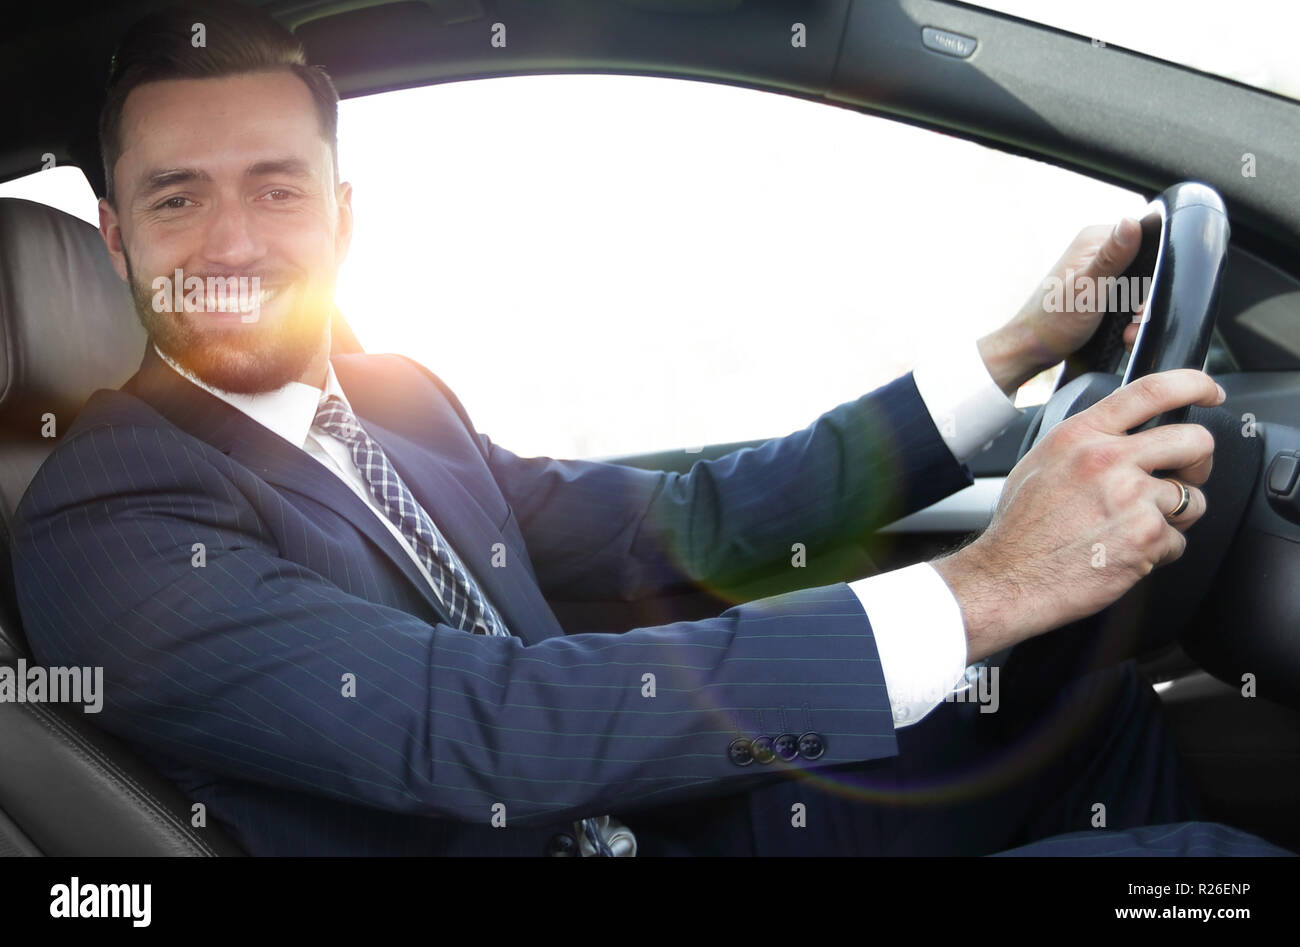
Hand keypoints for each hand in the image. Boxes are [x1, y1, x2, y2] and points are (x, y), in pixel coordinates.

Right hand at [933, 368, 1224, 662]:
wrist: (1008, 577)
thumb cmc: (1020, 528)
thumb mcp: (1040, 463)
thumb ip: (1084, 443)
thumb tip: (1122, 436)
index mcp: (1079, 435)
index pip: (1152, 390)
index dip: (1194, 385)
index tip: (1209, 392)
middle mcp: (1106, 460)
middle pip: (1193, 441)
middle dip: (1199, 461)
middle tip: (1186, 476)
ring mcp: (1129, 499)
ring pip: (1192, 499)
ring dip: (1175, 517)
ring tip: (1136, 528)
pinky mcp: (1145, 538)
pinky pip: (1178, 541)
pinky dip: (1159, 552)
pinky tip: (1125, 553)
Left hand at [978, 217, 1144, 395]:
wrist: (1031, 350)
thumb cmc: (1052, 322)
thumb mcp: (1087, 288)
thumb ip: (1111, 257)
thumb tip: (1131, 222)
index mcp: (1095, 238)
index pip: (1149, 238)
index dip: (1157, 268)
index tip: (1146, 298)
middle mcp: (1098, 250)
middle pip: (1147, 266)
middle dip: (1147, 298)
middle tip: (1136, 321)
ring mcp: (1099, 270)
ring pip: (1141, 286)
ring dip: (1140, 313)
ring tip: (1128, 333)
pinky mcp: (1100, 290)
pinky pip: (1129, 299)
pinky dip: (1131, 317)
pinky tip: (1125, 333)